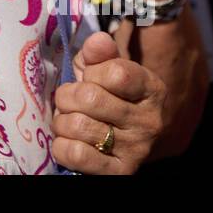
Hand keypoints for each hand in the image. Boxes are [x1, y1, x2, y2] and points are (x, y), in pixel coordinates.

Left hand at [52, 32, 164, 173]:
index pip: (116, 73)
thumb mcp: (104, 69)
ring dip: (61, 121)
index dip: (91, 73)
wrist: (122, 138)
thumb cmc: (108, 95)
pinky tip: (67, 141)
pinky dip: (61, 146)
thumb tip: (97, 40)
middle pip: (90, 99)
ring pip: (78, 126)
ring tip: (67, 120)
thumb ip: (99, 53)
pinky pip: (77, 155)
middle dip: (67, 96)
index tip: (88, 78)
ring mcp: (137, 150)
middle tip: (68, 100)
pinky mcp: (120, 172)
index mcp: (152, 89)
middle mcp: (150, 121)